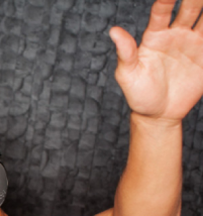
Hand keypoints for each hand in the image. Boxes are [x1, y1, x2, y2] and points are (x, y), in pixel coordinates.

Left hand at [109, 0, 202, 120]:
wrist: (157, 114)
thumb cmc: (138, 95)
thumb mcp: (128, 75)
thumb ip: (125, 52)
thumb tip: (113, 31)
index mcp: (154, 36)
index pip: (161, 11)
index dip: (166, 0)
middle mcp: (174, 34)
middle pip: (189, 8)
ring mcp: (192, 43)